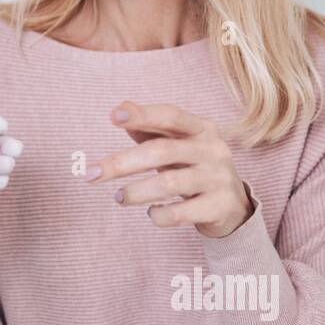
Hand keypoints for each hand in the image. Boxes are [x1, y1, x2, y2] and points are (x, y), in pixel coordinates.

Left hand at [85, 101, 253, 238]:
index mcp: (202, 128)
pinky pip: (182, 213)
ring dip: (137, 192)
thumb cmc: (193, 166)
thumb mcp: (176, 144)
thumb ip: (149, 128)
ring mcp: (218, 178)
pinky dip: (160, 215)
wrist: (232, 205)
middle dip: (122, 163)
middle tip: (91, 174)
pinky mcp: (219, 207)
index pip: (170, 116)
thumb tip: (120, 109)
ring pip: (170, 184)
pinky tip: (152, 213)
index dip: (143, 115)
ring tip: (119, 197)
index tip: (113, 116)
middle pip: (162, 151)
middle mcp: (213, 150)